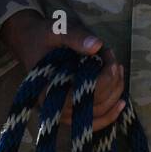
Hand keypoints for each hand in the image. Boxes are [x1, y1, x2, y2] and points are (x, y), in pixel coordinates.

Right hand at [0, 10, 125, 131]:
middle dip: (112, 81)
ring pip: (97, 114)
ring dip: (114, 94)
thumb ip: (75, 37)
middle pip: (95, 105)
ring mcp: (63, 113)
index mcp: (48, 89)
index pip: (84, 93)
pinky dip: (109, 113)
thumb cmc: (41, 37)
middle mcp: (55, 107)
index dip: (104, 78)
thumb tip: (97, 46)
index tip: (109, 55)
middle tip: (114, 60)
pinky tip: (121, 103)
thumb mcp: (56, 31)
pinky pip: (92, 120)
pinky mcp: (70, 112)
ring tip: (118, 71)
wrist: (29, 43)